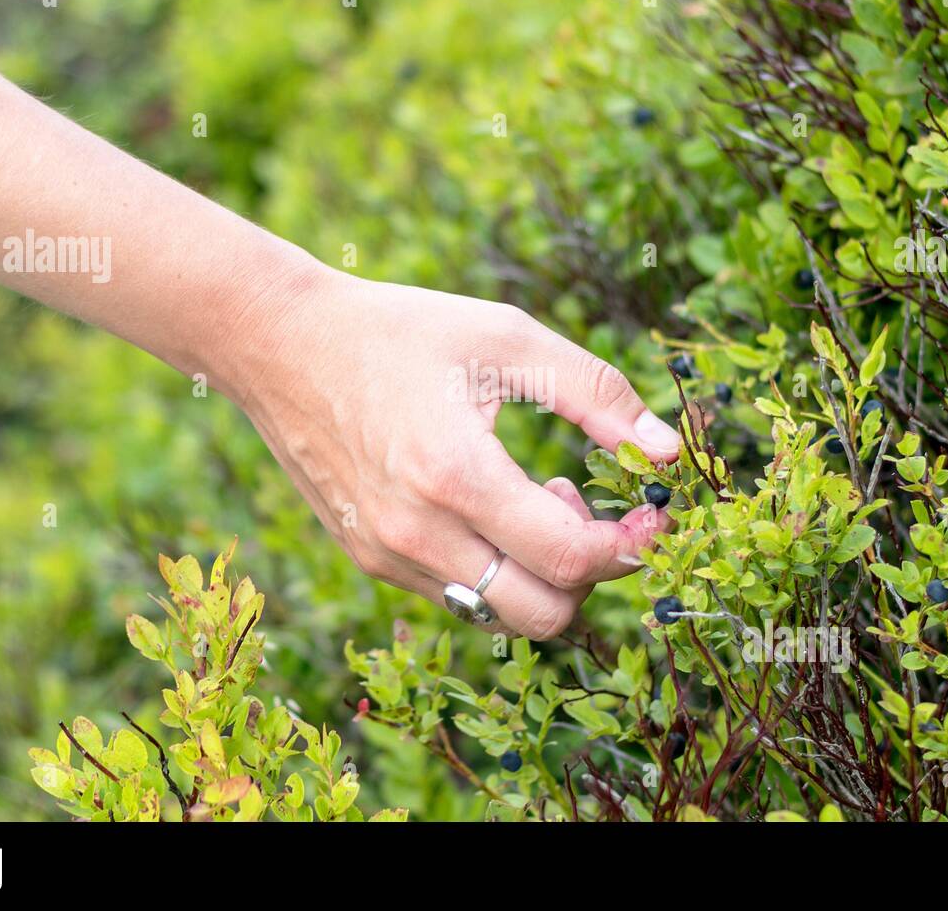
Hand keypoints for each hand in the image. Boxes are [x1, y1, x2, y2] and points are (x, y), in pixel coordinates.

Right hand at [225, 260, 680, 639]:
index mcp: (455, 475)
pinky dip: (497, 572)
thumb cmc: (399, 331)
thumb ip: (597, 392)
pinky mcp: (370, 561)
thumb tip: (667, 452)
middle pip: (544, 614)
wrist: (281, 345)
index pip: (569, 557)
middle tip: (596, 510)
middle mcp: (417, 534)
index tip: (653, 512)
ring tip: (536, 500)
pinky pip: (461, 598)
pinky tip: (489, 508)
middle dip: (594, 573)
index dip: (631, 544)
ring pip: (502, 616)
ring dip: (543, 575)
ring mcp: (388, 556)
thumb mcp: (507, 338)